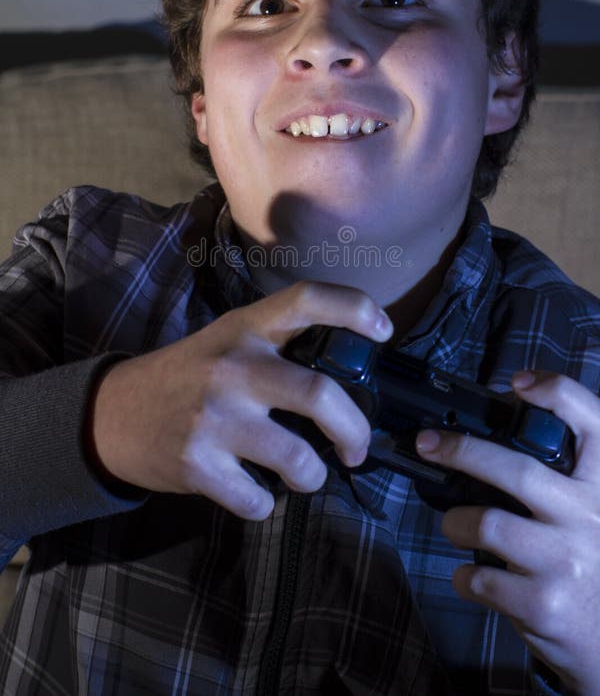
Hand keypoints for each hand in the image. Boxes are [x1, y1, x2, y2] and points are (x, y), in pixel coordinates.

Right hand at [88, 281, 392, 520]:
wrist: (115, 414)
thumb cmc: (187, 376)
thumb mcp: (227, 341)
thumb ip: (277, 348)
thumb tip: (349, 383)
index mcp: (245, 328)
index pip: (307, 299)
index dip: (356, 309)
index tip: (384, 332)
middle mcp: (233, 367)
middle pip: (321, 394)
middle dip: (355, 431)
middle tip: (357, 449)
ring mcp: (215, 417)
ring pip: (298, 460)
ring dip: (312, 477)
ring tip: (305, 475)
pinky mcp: (198, 464)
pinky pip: (259, 500)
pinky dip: (266, 504)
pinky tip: (255, 492)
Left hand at [415, 371, 599, 694]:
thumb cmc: (590, 566)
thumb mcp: (591, 514)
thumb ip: (562, 480)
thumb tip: (494, 440)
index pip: (593, 423)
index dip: (557, 393)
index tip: (518, 382)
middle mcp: (589, 517)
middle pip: (516, 469)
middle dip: (461, 450)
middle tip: (428, 443)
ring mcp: (566, 561)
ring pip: (485, 522)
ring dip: (455, 523)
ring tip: (455, 526)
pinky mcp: (543, 604)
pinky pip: (478, 577)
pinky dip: (463, 576)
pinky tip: (473, 577)